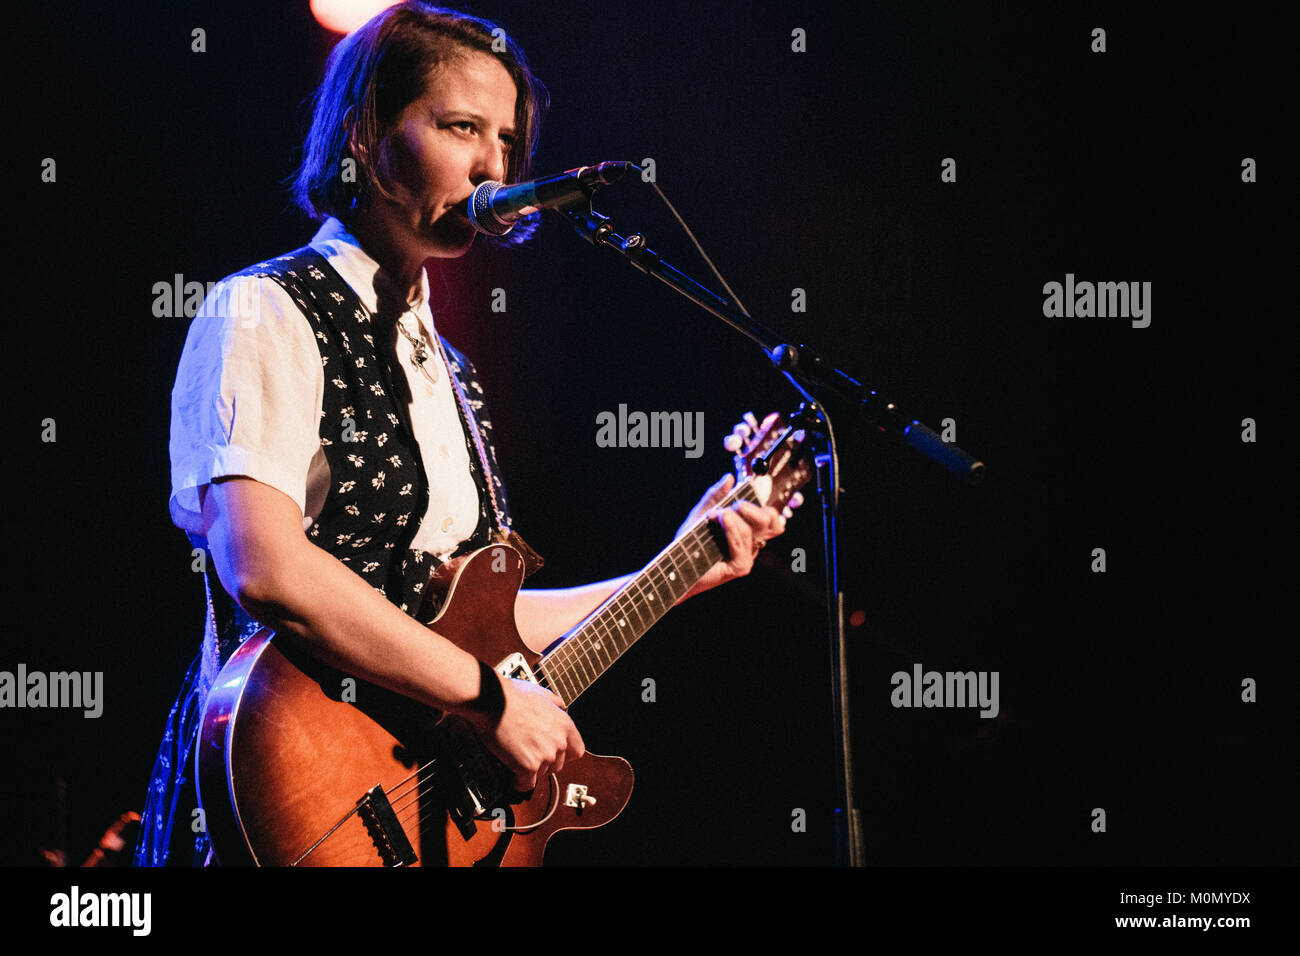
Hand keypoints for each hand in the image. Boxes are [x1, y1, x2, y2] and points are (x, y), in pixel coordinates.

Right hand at [466, 673, 585, 791]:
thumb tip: (559, 704)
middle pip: (558, 765)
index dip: (564, 755)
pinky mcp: (528, 766)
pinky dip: (518, 783)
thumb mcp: (540, 693)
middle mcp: (559, 741)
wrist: (493, 701)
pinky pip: (526, 784)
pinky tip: (512, 777)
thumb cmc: (512, 695)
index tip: (555, 755)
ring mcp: (545, 755)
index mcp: (564, 724)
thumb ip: (554, 702)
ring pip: (541, 774)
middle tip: (530, 756)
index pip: (577, 750)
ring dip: (530, 771)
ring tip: (517, 762)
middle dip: (544, 763)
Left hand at [674, 412, 803, 601]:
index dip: (775, 499)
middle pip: (773, 522)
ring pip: (758, 529)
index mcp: (746, 531)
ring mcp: (747, 556)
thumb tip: (730, 477)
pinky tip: (719, 520)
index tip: (765, 482)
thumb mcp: (700, 513)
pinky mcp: (739, 567)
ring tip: (719, 513)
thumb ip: (715, 496)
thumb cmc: (685, 545)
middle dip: (758, 507)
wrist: (670, 568)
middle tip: (738, 502)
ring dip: (738, 516)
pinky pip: (744, 543)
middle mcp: (750, 544)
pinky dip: (732, 528)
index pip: (771, 515)